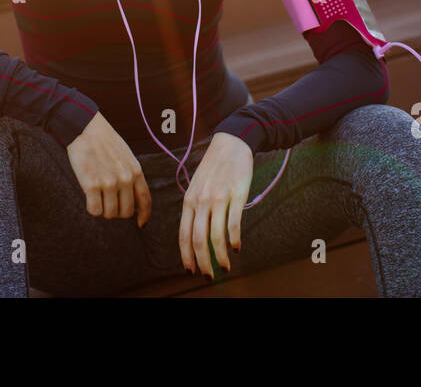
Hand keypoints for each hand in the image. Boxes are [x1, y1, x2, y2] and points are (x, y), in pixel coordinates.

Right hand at [66, 112, 152, 227]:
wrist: (86, 128)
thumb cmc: (105, 141)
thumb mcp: (126, 156)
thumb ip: (131, 175)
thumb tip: (131, 196)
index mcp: (135, 171)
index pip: (145, 200)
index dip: (144, 215)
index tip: (141, 223)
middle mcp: (125, 179)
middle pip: (126, 212)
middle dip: (117, 212)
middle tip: (108, 203)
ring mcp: (109, 183)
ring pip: (109, 213)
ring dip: (103, 209)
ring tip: (97, 197)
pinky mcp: (92, 185)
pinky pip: (95, 210)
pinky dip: (92, 208)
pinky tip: (89, 198)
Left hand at [179, 132, 252, 277]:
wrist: (231, 143)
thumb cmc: (214, 167)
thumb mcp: (197, 186)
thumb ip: (195, 207)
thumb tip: (196, 233)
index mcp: (189, 200)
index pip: (183, 234)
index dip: (186, 255)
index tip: (190, 270)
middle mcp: (201, 201)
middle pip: (198, 239)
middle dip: (202, 262)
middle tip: (208, 276)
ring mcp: (218, 198)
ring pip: (215, 236)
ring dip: (220, 256)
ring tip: (225, 267)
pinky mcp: (236, 196)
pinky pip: (233, 224)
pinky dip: (234, 239)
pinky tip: (236, 247)